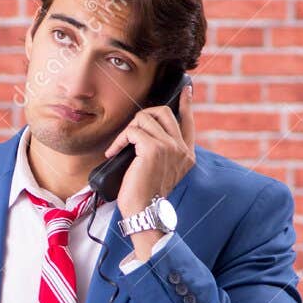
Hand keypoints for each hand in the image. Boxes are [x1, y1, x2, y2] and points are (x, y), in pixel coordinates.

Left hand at [102, 81, 195, 257]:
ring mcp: (170, 147)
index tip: (186, 90)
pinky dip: (119, 139)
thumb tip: (146, 133)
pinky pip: (133, 131)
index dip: (186, 104)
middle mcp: (181, 149)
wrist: (144, 212)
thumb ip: (162, 152)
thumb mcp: (160, 172)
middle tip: (130, 133)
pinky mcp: (154, 149)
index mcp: (186, 155)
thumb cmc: (145, 196)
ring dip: (128, 131)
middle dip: (142, 116)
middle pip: (164, 112)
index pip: (189, 122)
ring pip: (145, 118)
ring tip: (119, 147)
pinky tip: (113, 152)